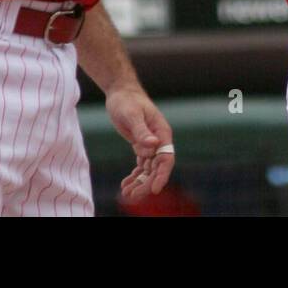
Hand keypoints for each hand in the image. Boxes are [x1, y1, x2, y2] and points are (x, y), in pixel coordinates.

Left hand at [106, 84, 175, 202]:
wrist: (121, 93)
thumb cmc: (127, 101)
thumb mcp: (132, 115)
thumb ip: (142, 131)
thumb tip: (153, 145)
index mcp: (162, 132)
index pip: (166, 158)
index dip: (162, 175)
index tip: (155, 189)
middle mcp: (159, 140)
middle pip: (157, 167)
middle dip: (147, 183)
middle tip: (132, 195)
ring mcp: (150, 144)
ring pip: (149, 169)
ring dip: (139, 182)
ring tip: (126, 193)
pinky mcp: (141, 145)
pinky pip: (141, 165)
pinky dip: (134, 175)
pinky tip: (125, 184)